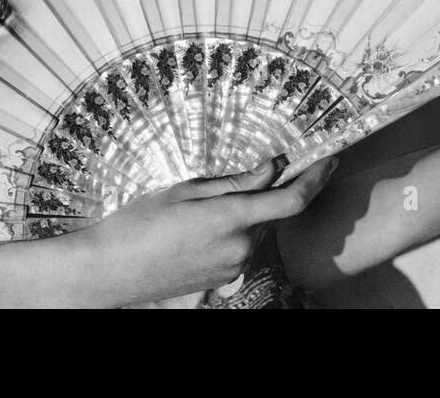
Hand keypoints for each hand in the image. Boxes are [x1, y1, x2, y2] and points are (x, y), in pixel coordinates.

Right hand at [76, 156, 338, 306]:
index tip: (329, 159)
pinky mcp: (222, 280)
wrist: (110, 271)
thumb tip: (273, 168)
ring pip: (253, 229)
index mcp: (230, 218)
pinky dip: (230, 232)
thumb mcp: (185, 192)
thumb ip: (234, 182)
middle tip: (233, 179)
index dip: (316, 179)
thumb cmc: (139, 223)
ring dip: (241, 214)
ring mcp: (232, 268)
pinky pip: (238, 247)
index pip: (292, 200)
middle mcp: (240, 247)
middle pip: (269, 212)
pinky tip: (194, 230)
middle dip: (263, 194)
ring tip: (196, 211)